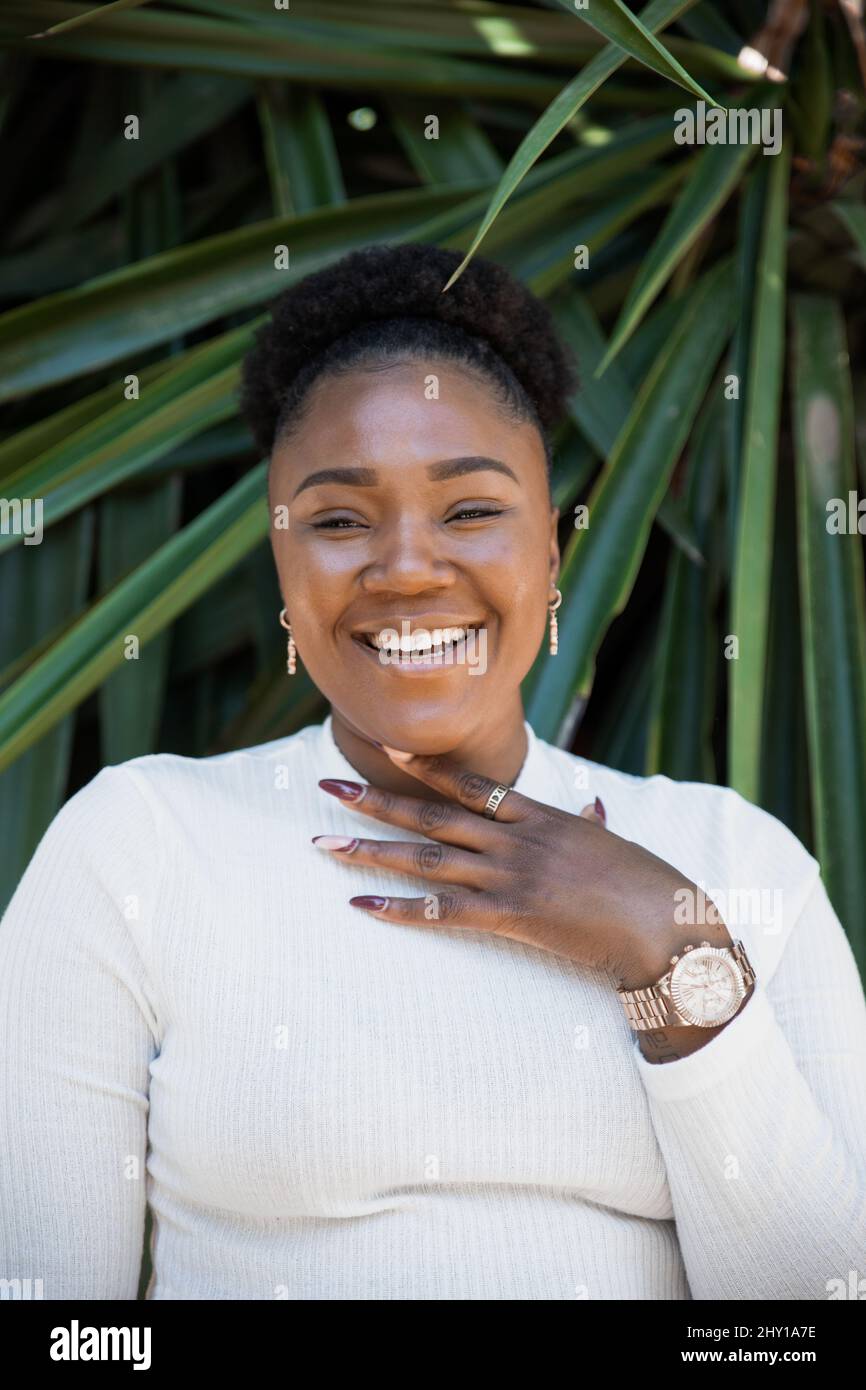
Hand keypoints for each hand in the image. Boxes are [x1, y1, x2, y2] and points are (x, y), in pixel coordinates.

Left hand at [314, 745, 725, 988]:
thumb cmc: (649, 885)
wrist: (665, 925)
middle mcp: (516, 839)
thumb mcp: (616, 847)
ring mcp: (510, 876)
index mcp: (539, 816)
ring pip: (425, 858)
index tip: (385, 746)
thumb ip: (592, 825)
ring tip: (324, 843)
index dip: (425, 765)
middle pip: (432, 815)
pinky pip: (443, 911)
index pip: (471, 784)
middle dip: (375, 800)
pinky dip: (398, 908)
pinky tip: (362, 904)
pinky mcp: (511, 916)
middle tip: (326, 788)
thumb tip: (593, 810)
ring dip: (370, 850)